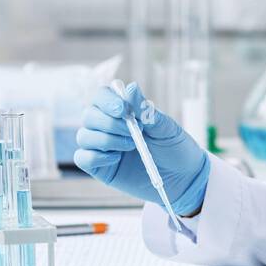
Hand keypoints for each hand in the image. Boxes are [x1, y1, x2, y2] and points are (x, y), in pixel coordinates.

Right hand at [73, 81, 208, 214]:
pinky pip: (82, 158)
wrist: (182, 179)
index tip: (123, 110)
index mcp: (122, 111)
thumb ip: (145, 110)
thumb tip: (131, 87)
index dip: (107, 100)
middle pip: (89, 115)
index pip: (101, 96)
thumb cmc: (174, 148)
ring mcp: (102, 147)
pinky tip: (116, 158)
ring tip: (131, 145)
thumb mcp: (164, 127)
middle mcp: (107, 126)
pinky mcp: (99, 167)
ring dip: (106, 139)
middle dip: (108, 122)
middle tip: (133, 131)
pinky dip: (96, 156)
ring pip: (84, 136)